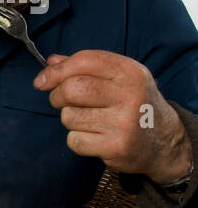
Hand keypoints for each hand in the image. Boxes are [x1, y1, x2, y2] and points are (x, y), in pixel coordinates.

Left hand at [35, 50, 190, 184]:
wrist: (165, 142)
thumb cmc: (134, 105)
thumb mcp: (119, 79)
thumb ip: (86, 68)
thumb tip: (50, 62)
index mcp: (130, 72)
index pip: (84, 61)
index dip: (56, 71)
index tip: (42, 81)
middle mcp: (130, 94)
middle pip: (72, 89)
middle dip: (57, 96)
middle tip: (63, 102)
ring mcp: (124, 122)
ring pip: (69, 116)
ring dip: (70, 119)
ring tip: (90, 120)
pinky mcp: (116, 146)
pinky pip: (74, 140)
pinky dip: (77, 140)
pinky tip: (95, 137)